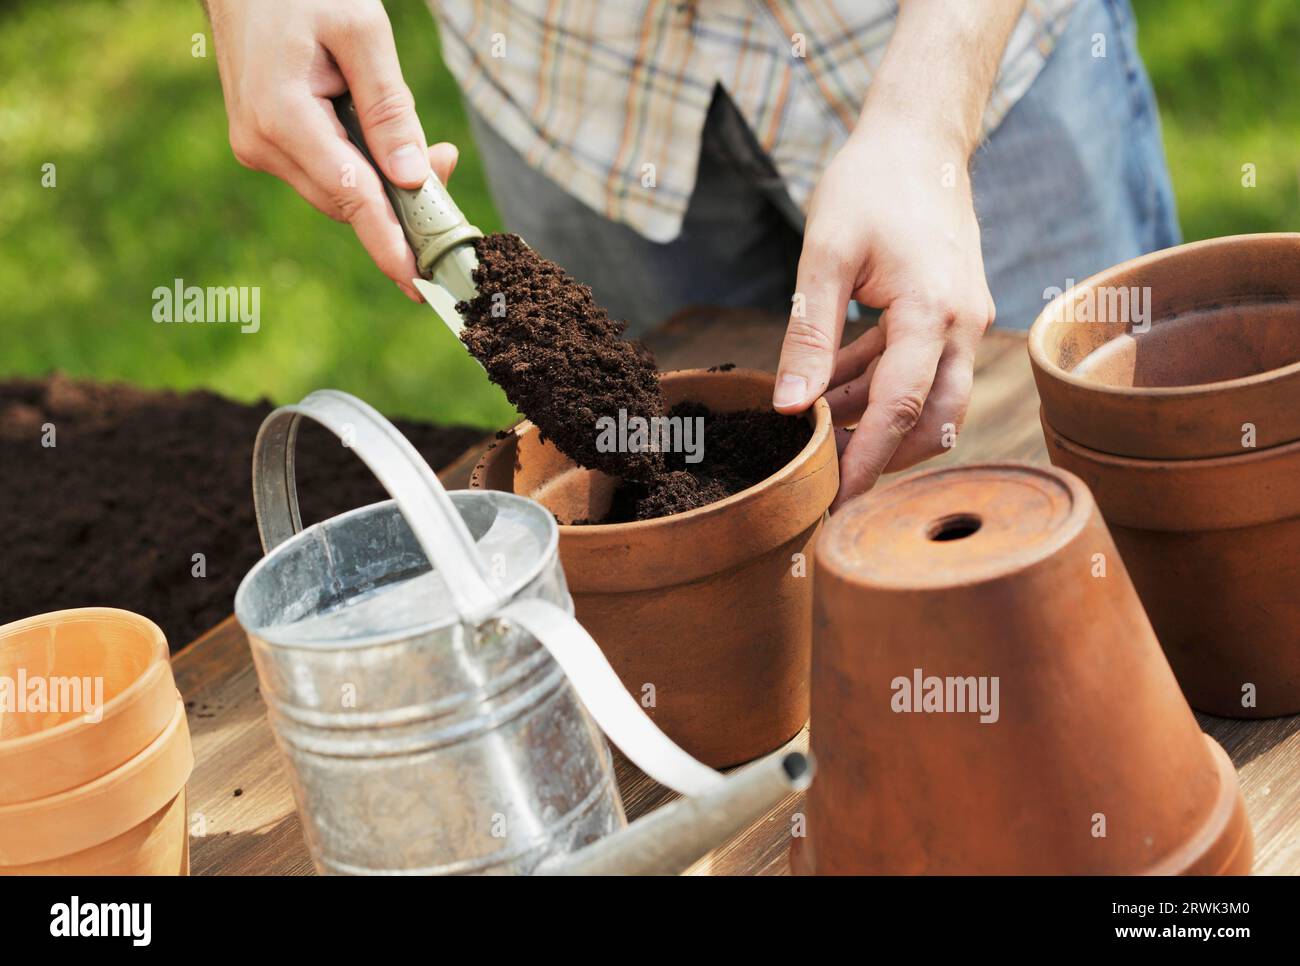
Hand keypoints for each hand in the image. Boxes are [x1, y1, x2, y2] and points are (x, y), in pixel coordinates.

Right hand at [207, 0, 458, 299]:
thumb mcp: (362, 31)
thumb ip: (390, 109)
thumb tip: (413, 179)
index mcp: (281, 116)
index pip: (350, 197)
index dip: (389, 244)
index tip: (417, 283)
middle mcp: (262, 143)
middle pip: (348, 202)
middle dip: (402, 201)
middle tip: (446, 162)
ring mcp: (257, 147)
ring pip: (339, 192)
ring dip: (383, 182)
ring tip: (422, 145)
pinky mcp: (263, 144)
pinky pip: (325, 173)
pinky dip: (360, 167)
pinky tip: (382, 141)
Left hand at [774, 120, 994, 510]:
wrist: (919, 136)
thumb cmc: (869, 184)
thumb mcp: (824, 256)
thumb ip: (808, 335)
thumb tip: (790, 408)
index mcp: (933, 311)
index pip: (902, 410)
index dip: (866, 463)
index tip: (834, 503)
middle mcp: (963, 323)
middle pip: (935, 422)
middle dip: (883, 454)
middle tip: (828, 473)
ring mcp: (966, 319)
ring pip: (932, 401)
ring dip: (878, 418)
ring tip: (821, 424)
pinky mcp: (954, 313)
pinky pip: (922, 369)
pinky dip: (882, 384)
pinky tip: (837, 385)